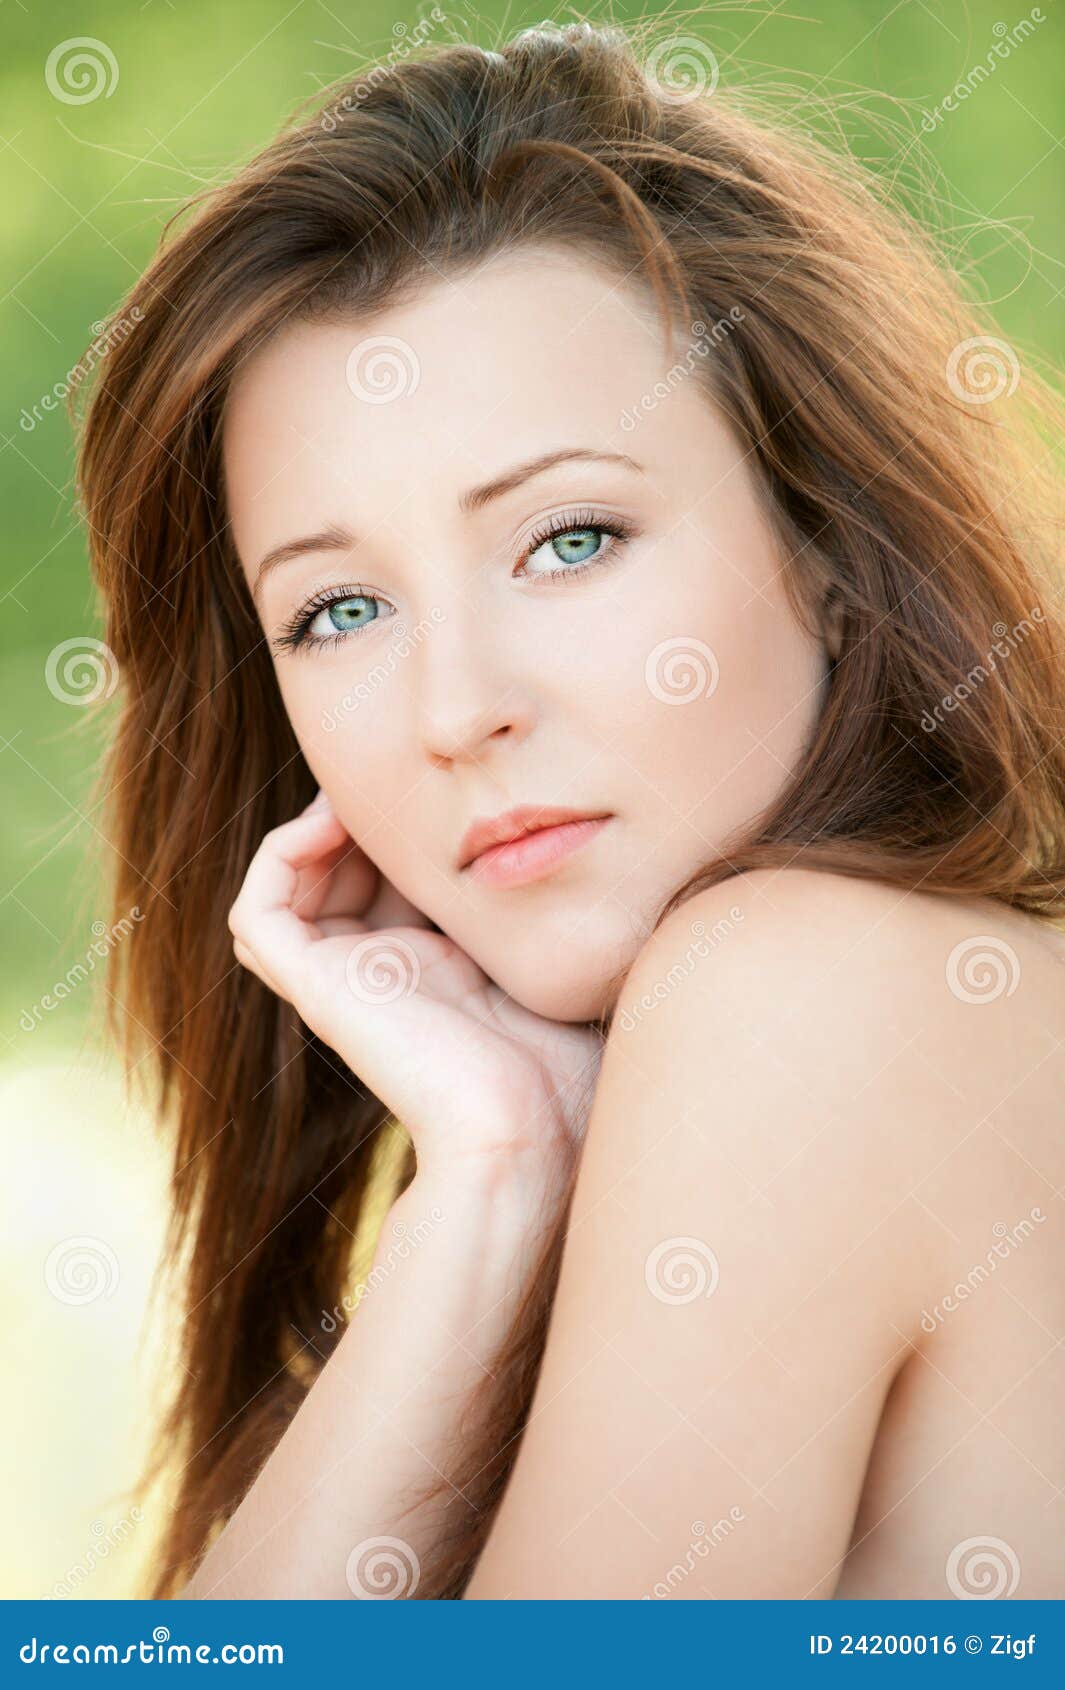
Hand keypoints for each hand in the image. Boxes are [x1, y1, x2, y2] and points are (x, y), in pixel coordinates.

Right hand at [227, 790, 603, 1191]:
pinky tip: (330, 826)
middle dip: (361, 817)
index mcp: (440, 970)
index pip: (397, 879)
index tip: (444, 789)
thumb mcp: (566, 963)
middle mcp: (384, 974)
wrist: (534, 1133)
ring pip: (291, 889)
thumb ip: (558, 913)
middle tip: (395, 782)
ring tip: (357, 798)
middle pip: (340, 874)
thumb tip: (584, 851)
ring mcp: (344, 983)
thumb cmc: (571, 1069)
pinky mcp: (314, 990)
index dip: (407, 828)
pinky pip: (258, 913)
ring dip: (316, 829)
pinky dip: (280, 856)